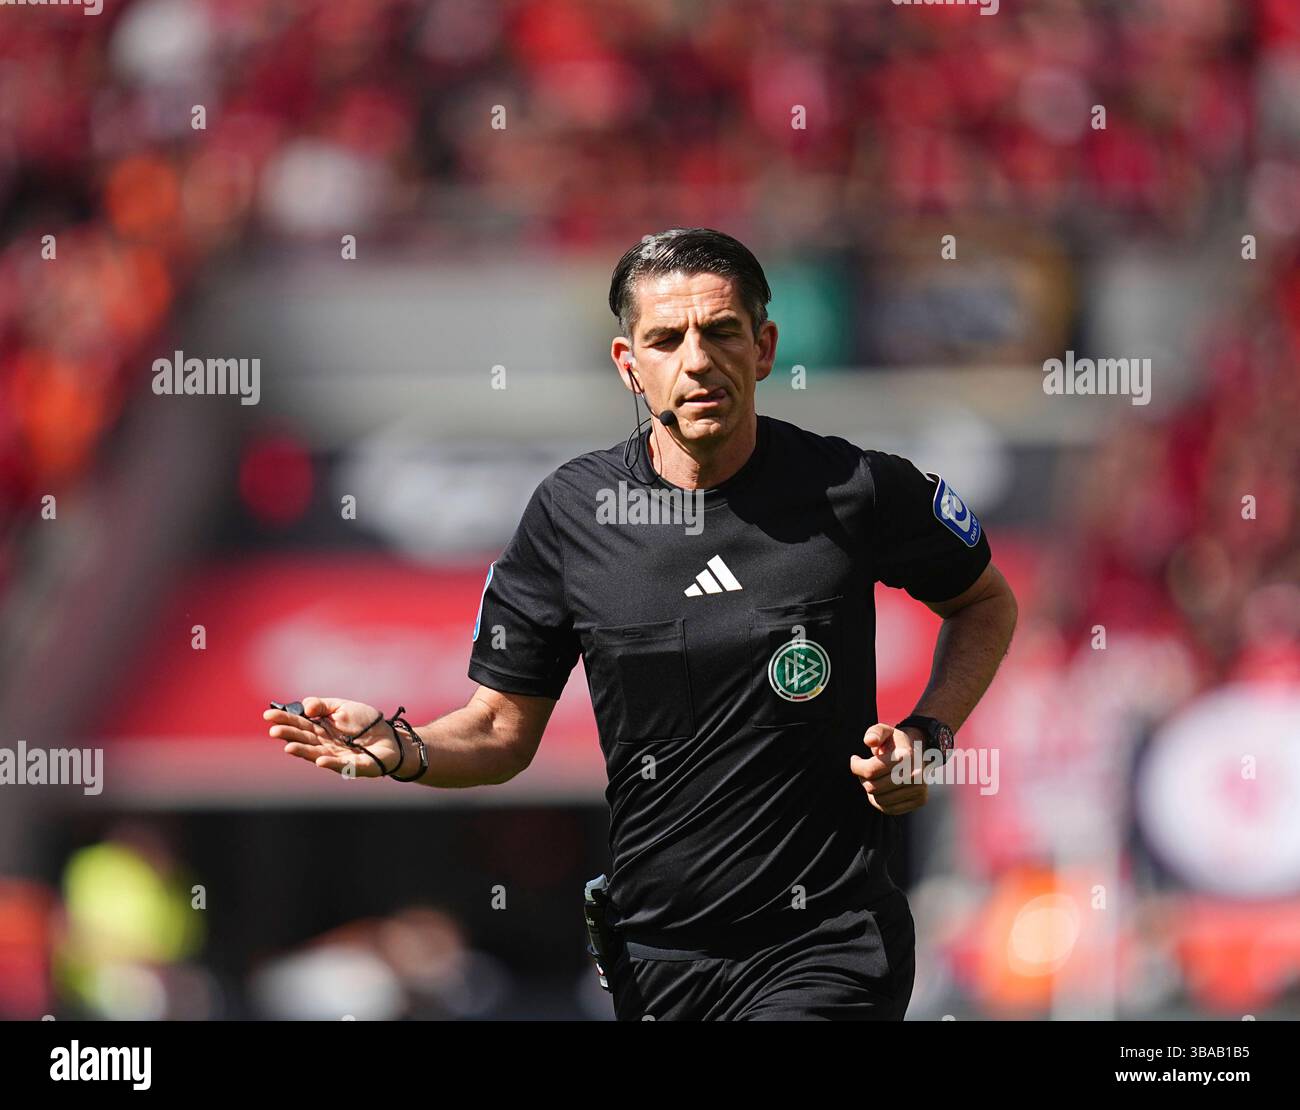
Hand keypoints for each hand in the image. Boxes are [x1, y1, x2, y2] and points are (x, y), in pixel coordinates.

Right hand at [263, 697, 402, 777]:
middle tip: (274, 730)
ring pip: (317, 754)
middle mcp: (325, 745)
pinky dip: (330, 763)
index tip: (268, 715)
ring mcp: (337, 757)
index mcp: (321, 729)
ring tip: (289, 747)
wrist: (391, 737)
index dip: (284, 719)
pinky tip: (320, 760)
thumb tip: (305, 707)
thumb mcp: (342, 707)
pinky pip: (341, 765)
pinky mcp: (354, 766)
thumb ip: (322, 706)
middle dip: (289, 734)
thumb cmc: (365, 722)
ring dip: (303, 751)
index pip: (299, 724)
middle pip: (304, 739)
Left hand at [849, 724, 927, 815]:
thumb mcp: (883, 731)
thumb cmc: (894, 742)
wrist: (916, 752)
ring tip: (874, 778)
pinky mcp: (920, 801)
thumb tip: (870, 741)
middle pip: (873, 787)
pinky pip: (889, 809)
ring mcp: (920, 789)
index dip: (856, 766)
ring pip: (879, 800)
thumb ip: (874, 732)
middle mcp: (916, 774)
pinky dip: (880, 801)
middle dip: (863, 778)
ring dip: (871, 791)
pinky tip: (881, 789)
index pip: (870, 770)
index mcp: (906, 756)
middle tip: (864, 770)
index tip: (855, 759)